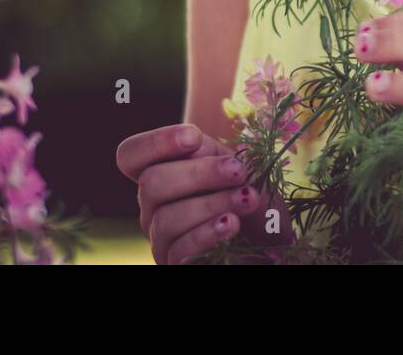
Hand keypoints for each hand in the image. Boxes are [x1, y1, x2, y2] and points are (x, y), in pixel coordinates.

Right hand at [115, 123, 289, 263]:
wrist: (271, 235)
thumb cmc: (249, 194)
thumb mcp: (231, 164)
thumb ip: (208, 152)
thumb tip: (193, 142)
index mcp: (162, 173)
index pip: (131, 155)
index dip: (155, 142)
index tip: (193, 137)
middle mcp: (153, 207)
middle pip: (150, 184)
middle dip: (199, 173)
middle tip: (238, 171)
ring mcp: (161, 239)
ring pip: (165, 219)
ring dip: (211, 204)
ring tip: (246, 199)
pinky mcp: (176, 264)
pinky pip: (179, 251)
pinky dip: (207, 234)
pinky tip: (232, 224)